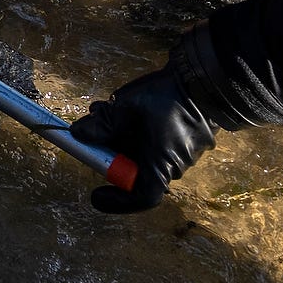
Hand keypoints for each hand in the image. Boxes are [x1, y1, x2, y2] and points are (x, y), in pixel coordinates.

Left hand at [73, 66, 220, 213]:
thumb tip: (78, 134)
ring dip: (119, 138)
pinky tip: (121, 109)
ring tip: (104, 111)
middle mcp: (174, 165)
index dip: (117, 201)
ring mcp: (180, 153)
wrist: (204, 80)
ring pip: (142, 155)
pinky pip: (154, 145)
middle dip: (109, 155)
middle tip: (91, 134)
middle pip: (135, 172)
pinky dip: (133, 132)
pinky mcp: (182, 140)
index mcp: (162, 165)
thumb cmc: (167, 97)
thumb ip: (102, 124)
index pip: (142, 198)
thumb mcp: (127, 107)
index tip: (96, 194)